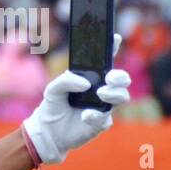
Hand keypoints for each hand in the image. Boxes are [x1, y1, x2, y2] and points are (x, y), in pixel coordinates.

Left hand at [22, 35, 130, 163]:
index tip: (115, 37)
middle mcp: (101, 90)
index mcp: (91, 78)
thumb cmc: (52, 107)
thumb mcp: (52, 90)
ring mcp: (104, 106)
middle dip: (121, 76)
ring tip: (101, 94)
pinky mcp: (102, 122)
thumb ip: (66, 81)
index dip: (112, 47)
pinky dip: (95, 116)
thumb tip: (85, 83)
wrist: (48, 132)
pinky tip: (84, 116)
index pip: (105, 61)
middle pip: (122, 79)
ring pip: (122, 96)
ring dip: (114, 94)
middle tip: (109, 78)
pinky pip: (106, 118)